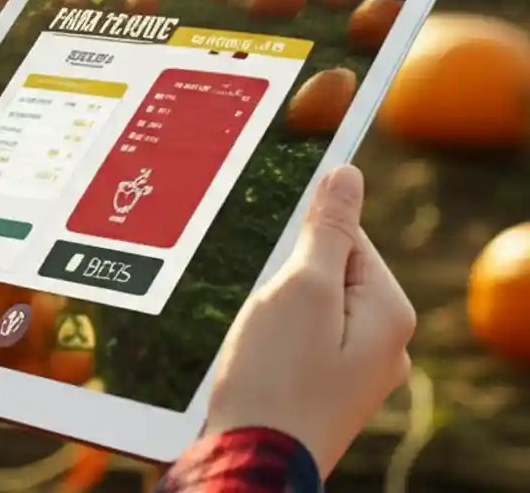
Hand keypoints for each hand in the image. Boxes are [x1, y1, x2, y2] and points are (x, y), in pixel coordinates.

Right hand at [203, 165, 415, 476]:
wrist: (249, 463)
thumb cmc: (274, 378)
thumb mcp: (302, 287)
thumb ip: (327, 230)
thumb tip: (347, 175)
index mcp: (389, 314)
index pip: (349, 236)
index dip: (300, 237)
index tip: (268, 256)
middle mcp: (383, 346)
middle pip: (327, 272)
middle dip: (282, 277)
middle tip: (257, 304)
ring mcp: (352, 374)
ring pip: (306, 308)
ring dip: (271, 309)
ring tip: (251, 337)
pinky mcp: (320, 392)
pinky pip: (296, 342)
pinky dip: (268, 339)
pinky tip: (249, 357)